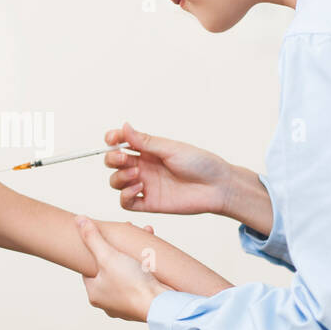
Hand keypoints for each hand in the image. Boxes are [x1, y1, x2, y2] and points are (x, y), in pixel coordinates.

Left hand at [73, 215, 169, 321]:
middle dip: (120, 250)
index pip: (90, 268)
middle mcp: (109, 302)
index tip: (108, 237)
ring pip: (127, 274)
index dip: (98, 249)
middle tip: (129, 234)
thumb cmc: (132, 285)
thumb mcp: (108, 256)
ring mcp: (127, 304)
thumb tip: (78, 220)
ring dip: (135, 256)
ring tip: (144, 239)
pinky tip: (153, 255)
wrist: (162, 306)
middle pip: (111, 268)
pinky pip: (141, 282)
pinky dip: (147, 268)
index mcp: (95, 294)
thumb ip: (92, 238)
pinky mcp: (144, 303)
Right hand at [105, 122, 233, 215]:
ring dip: (119, 177)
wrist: (218, 187)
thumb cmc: (200, 164)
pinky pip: (126, 202)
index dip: (112, 140)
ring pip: (116, 182)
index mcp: (149, 150)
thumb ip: (146, 141)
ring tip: (137, 174)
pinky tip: (138, 188)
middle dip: (112, 159)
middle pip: (113, 162)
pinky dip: (125, 195)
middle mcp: (144, 166)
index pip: (121, 143)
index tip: (113, 139)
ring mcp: (145, 185)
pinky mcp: (149, 203)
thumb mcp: (171, 148)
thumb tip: (124, 126)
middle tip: (124, 158)